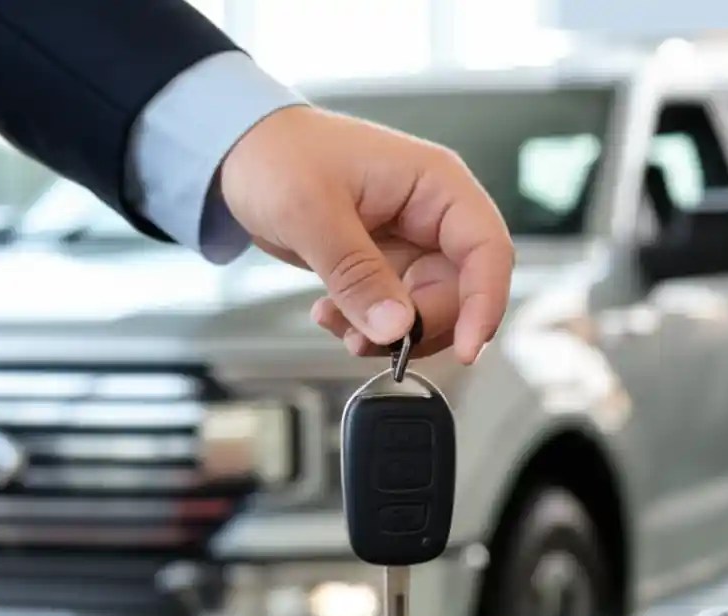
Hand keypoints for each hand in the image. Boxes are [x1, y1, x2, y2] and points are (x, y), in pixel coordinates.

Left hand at [219, 105, 512, 363]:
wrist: (239, 154)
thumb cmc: (278, 155)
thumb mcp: (312, 213)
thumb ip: (357, 274)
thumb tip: (397, 327)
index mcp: (435, 184)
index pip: (488, 249)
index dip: (485, 303)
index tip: (466, 349)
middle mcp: (432, 214)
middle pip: (460, 291)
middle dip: (418, 325)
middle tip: (370, 339)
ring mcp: (410, 242)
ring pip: (428, 309)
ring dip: (389, 332)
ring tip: (338, 324)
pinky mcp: (385, 264)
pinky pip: (394, 311)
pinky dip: (367, 326)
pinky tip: (330, 314)